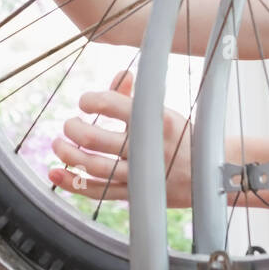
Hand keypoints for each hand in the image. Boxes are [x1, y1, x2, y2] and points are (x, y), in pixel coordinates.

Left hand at [48, 68, 192, 207]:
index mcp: (156, 120)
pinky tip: (56, 174)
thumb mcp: (164, 112)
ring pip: (93, 167)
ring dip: (68, 155)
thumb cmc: (182, 138)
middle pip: (96, 139)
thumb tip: (120, 75)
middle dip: (74, 129)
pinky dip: (73, 184)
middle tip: (68, 124)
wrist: (212, 174)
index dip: (92, 100)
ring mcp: (140, 174)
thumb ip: (137, 95)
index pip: (114, 105)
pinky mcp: (135, 194)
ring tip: (58, 145)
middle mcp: (147, 148)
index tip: (84, 102)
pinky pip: (98, 191)